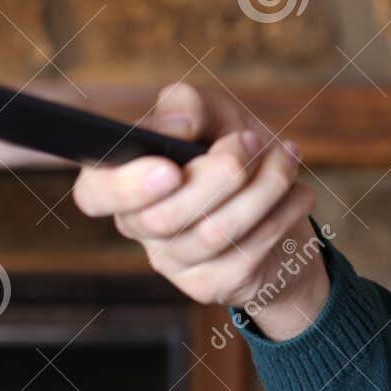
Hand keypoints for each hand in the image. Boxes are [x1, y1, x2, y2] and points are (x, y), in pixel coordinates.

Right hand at [71, 82, 327, 338]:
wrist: (280, 203)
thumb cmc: (233, 149)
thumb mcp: (213, 114)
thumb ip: (187, 106)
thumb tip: (176, 127)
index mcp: (124, 180)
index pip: (94, 194)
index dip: (126, 187)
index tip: (172, 169)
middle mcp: (138, 225)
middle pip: (164, 218)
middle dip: (220, 175)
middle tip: (252, 141)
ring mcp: (172, 261)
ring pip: (214, 235)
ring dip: (263, 189)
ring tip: (287, 158)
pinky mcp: (209, 285)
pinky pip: (247, 254)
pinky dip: (282, 215)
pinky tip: (296, 193)